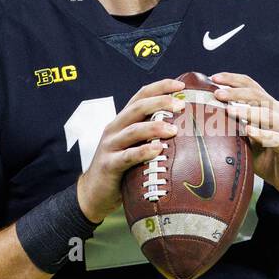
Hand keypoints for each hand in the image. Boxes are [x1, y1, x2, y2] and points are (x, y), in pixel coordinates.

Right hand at [76, 78, 184, 222]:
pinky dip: (143, 152)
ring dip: (155, 127)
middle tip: (181, 105)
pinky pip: (127, 156)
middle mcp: (115, 128)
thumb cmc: (122, 168)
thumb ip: (151, 134)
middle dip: (160, 102)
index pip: (141, 95)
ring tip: (174, 130)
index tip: (181, 85)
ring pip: (133, 130)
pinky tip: (158, 150)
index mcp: (123, 120)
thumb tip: (185, 127)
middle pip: (138, 107)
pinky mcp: (109, 165)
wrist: (94, 193)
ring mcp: (110, 146)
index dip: (160, 87)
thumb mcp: (135, 145)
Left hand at [210, 72, 278, 197]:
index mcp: (268, 107)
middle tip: (218, 94)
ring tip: (230, 111)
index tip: (214, 77)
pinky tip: (249, 131)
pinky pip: (277, 138)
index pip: (251, 86)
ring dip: (247, 111)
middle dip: (236, 93)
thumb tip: (207, 121)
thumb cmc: (268, 156)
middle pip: (258, 96)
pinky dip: (263, 134)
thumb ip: (235, 128)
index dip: (233, 80)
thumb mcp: (248, 139)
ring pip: (267, 114)